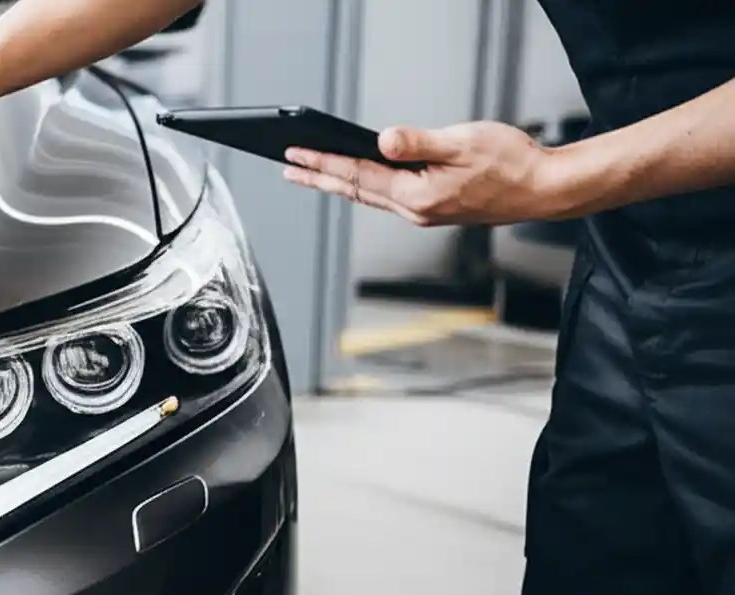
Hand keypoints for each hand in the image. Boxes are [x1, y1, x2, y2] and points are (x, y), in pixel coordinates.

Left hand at [282, 121, 560, 225]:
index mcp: (417, 196)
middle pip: (354, 190)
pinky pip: (387, 197)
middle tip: (288, 168)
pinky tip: (357, 180)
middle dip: (318, 177)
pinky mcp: (434, 209)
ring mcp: (424, 213)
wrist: (545, 190)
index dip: (323, 163)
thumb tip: (382, 140)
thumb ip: (419, 143)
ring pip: (368, 196)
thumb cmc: (512, 164)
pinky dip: (364, 187)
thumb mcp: (462, 143)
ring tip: (311, 174)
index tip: (296, 154)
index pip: (357, 176)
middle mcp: (415, 211)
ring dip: (337, 183)